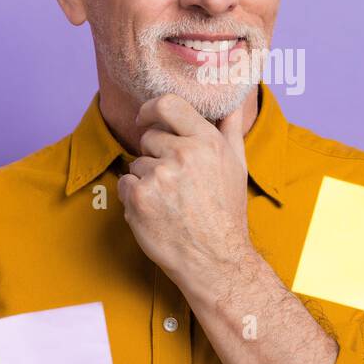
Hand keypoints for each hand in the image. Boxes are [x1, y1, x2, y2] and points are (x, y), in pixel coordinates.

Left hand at [117, 93, 252, 292]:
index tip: (145, 118)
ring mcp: (159, 176)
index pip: (167, 105)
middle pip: (149, 138)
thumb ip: (230, 130)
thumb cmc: (227, 214)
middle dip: (155, 155)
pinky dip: (134, 198)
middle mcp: (183, 154)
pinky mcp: (140, 197)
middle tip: (174, 183)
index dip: (150, 109)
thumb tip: (231, 104)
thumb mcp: (237, 166)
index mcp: (206, 142)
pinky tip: (156, 213)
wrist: (216, 259)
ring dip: (146, 180)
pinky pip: (125, 184)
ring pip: (137, 164)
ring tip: (170, 203)